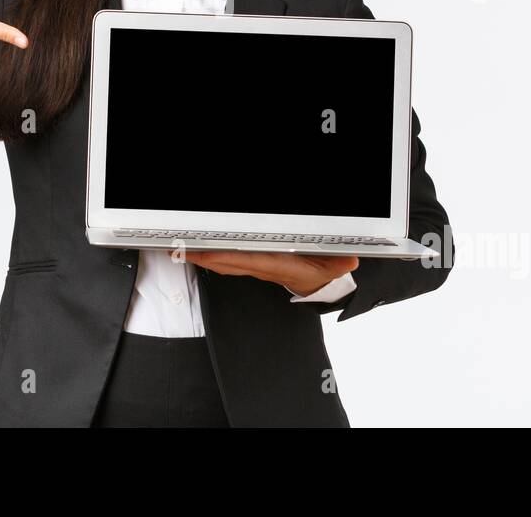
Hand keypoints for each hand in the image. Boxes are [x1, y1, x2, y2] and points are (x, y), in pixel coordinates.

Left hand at [180, 249, 359, 296]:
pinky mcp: (251, 264)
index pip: (244, 260)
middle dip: (201, 256)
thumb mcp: (334, 266)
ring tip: (182, 246)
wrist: (317, 284)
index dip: (222, 256)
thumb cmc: (320, 271)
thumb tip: (351, 261)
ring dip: (202, 256)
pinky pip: (227, 261)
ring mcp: (253, 267)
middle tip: (179, 246)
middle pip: (224, 262)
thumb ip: (340, 263)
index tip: (203, 251)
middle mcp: (260, 267)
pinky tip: (200, 249)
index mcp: (275, 265)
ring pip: (222, 263)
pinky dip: (211, 256)